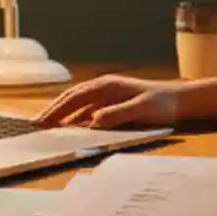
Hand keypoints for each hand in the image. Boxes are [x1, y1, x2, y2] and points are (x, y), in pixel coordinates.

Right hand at [34, 75, 182, 129]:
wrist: (179, 100)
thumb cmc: (162, 104)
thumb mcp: (141, 109)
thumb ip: (117, 114)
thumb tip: (92, 121)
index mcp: (106, 86)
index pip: (74, 98)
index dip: (57, 110)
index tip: (42, 121)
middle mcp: (103, 88)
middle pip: (71, 98)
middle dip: (54, 111)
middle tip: (37, 125)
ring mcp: (107, 95)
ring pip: (78, 103)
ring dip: (63, 114)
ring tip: (48, 127)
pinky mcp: (113, 103)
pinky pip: (88, 110)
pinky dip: (76, 118)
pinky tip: (71, 128)